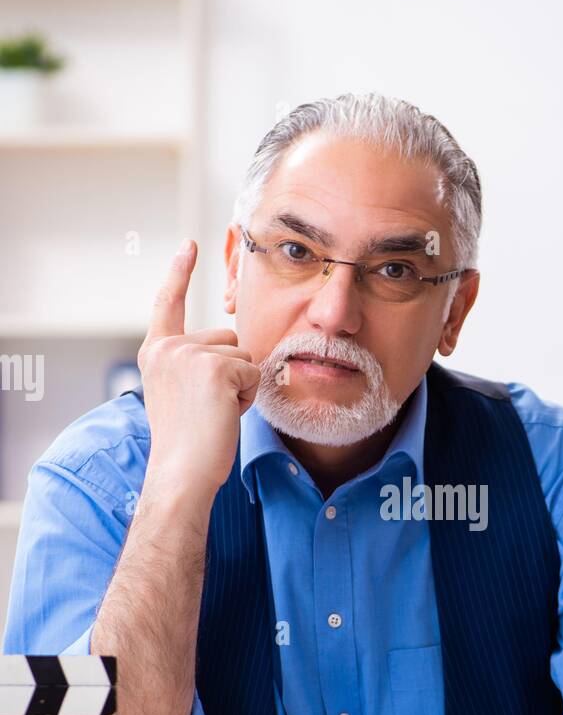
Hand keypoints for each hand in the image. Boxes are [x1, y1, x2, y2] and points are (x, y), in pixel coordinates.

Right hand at [137, 240, 261, 496]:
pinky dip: (248, 397)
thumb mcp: (180, 393)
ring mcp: (190, 355)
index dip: (179, 272)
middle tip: (208, 407)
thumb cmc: (187, 443)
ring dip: (241, 386)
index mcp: (156, 352)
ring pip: (244, 355)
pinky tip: (225, 415)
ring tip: (215, 413)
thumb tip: (235, 347)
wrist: (181, 471)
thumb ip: (194, 365)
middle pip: (227, 338)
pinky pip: (254, 373)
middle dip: (231, 371)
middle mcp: (169, 348)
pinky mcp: (215, 368)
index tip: (190, 244)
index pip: (167, 303)